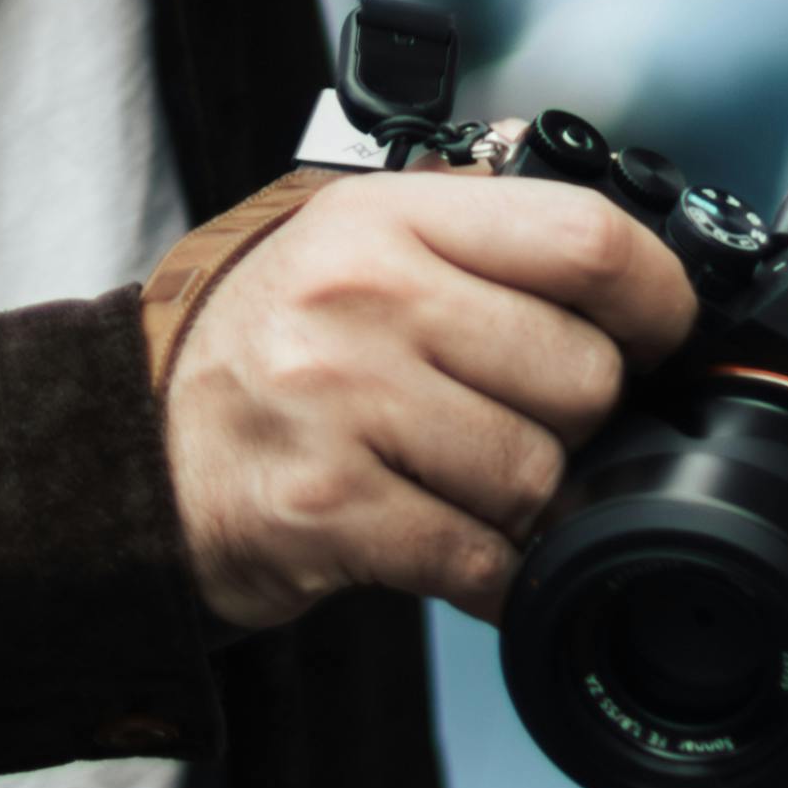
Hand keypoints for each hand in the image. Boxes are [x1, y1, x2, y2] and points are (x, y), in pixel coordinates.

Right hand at [148, 174, 695, 633]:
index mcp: (386, 216)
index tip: (656, 336)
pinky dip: (488, 572)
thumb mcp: (347, 240)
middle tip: (518, 421)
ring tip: (460, 481)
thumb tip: (613, 230)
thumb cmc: (265, 345)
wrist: (131, 446)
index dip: (655, 300)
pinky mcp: (329, 507)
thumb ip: (469, 219)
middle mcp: (363, 294)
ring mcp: (342, 400)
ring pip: (537, 475)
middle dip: (575, 420)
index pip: (586, 239)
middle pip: (581, 374)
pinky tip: (447, 543)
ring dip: (522, 502)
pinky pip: (481, 557)